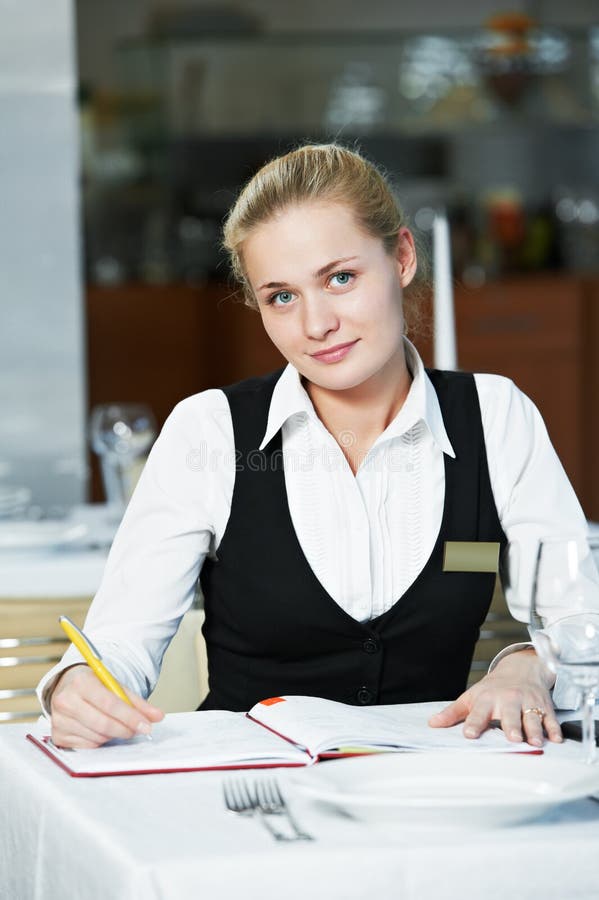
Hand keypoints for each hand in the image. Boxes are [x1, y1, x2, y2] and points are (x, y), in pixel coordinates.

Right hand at [50, 664, 163, 748]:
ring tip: (116, 725)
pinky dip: (100, 740)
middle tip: (138, 730)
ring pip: (97, 736)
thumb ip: (136, 702)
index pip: (110, 703)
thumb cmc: (93, 686)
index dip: (130, 717)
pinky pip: (87, 745)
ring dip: (113, 734)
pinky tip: (100, 730)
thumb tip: (157, 716)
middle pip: (103, 723)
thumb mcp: (114, 686)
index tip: (146, 726)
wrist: (67, 687)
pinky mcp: (57, 736)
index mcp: (81, 682)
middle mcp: (65, 701)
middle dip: (125, 729)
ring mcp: (59, 720)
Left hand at [428, 649, 562, 746]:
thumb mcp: (471, 697)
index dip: (474, 723)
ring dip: (534, 729)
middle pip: (509, 715)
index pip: (479, 713)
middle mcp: (508, 700)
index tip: (469, 734)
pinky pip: (550, 718)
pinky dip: (554, 728)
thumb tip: (432, 724)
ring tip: (535, 742)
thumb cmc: (493, 688)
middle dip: (511, 726)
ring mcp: (527, 702)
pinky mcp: (544, 706)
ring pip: (531, 717)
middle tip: (513, 739)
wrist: (520, 669)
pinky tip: (556, 738)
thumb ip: (453, 713)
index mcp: (487, 699)